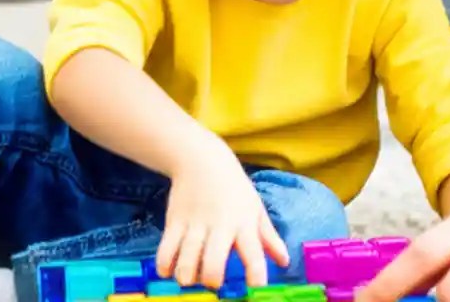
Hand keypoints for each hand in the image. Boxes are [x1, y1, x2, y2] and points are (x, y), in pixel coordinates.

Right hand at [156, 136, 289, 289]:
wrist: (202, 160)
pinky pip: (166, 252)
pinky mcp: (174, 222)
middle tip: (213, 283)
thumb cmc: (234, 189)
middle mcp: (220, 227)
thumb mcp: (256, 209)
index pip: (254, 254)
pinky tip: (169, 270)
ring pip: (186, 262)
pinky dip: (165, 267)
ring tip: (190, 277)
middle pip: (213, 264)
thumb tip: (284, 262)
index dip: (256, 275)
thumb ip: (269, 238)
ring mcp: (195, 225)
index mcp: (244, 224)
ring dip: (187, 277)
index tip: (256, 290)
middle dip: (212, 281)